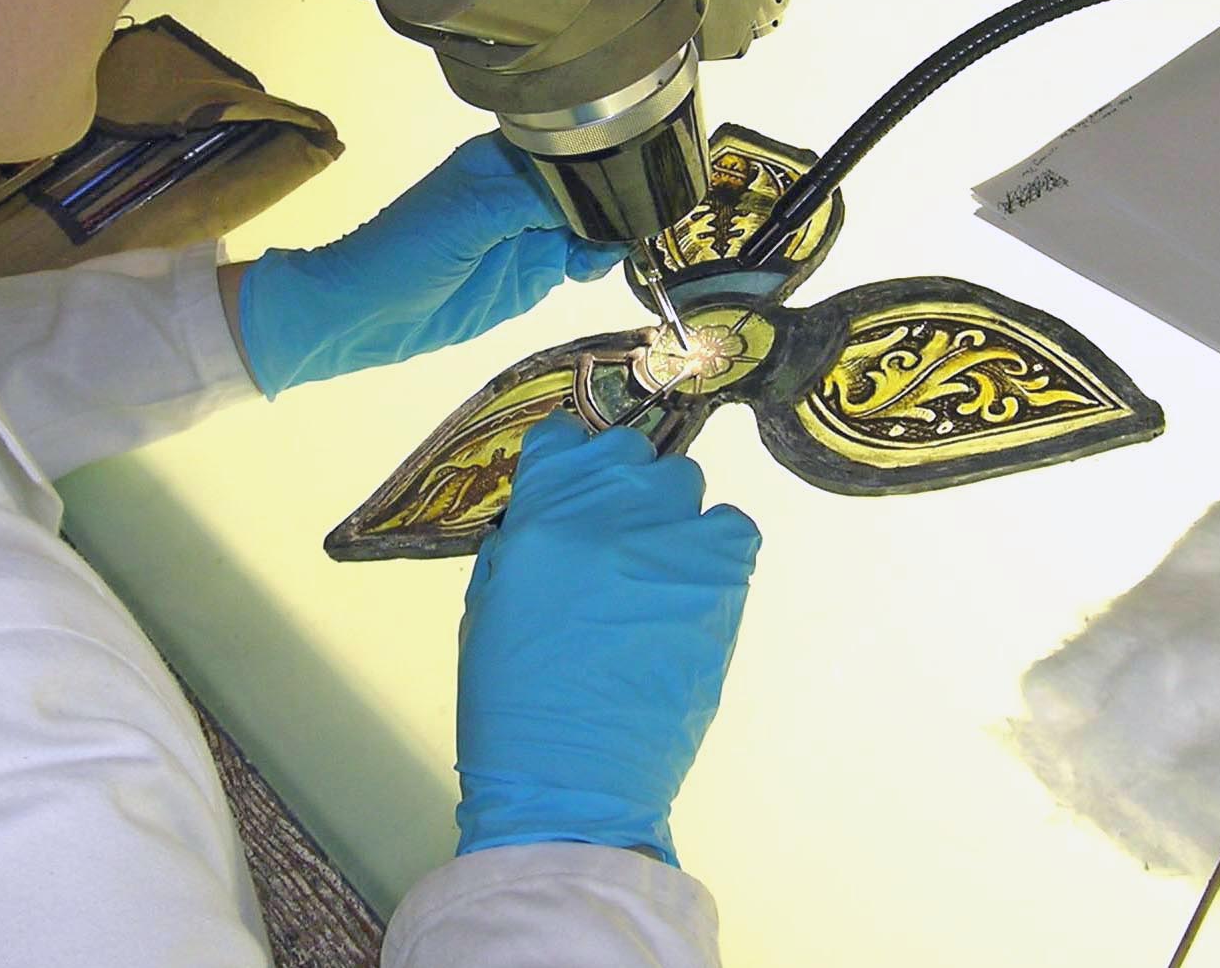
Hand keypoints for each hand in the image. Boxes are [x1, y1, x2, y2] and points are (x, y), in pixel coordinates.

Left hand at [234, 132, 626, 395]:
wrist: (369, 314)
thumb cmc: (406, 250)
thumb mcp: (472, 215)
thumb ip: (536, 201)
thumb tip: (595, 195)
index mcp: (505, 158)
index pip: (570, 147)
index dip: (602, 158)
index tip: (631, 173)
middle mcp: (526, 190)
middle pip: (590, 185)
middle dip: (613, 198)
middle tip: (631, 215)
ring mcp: (533, 231)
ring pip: (594, 223)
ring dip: (610, 232)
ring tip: (606, 243)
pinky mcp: (535, 271)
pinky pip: (583, 260)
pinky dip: (597, 262)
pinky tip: (590, 267)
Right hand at [454, 413, 759, 866]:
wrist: (575, 780)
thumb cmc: (515, 705)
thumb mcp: (487, 609)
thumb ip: (520, 546)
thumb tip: (551, 518)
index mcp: (540, 516)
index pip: (562, 440)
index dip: (568, 466)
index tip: (574, 492)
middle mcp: (607, 510)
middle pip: (627, 453)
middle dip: (621, 489)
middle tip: (616, 543)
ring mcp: (668, 537)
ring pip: (682, 482)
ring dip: (668, 517)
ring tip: (657, 574)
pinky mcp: (720, 573)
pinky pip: (732, 525)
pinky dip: (717, 548)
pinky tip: (694, 589)